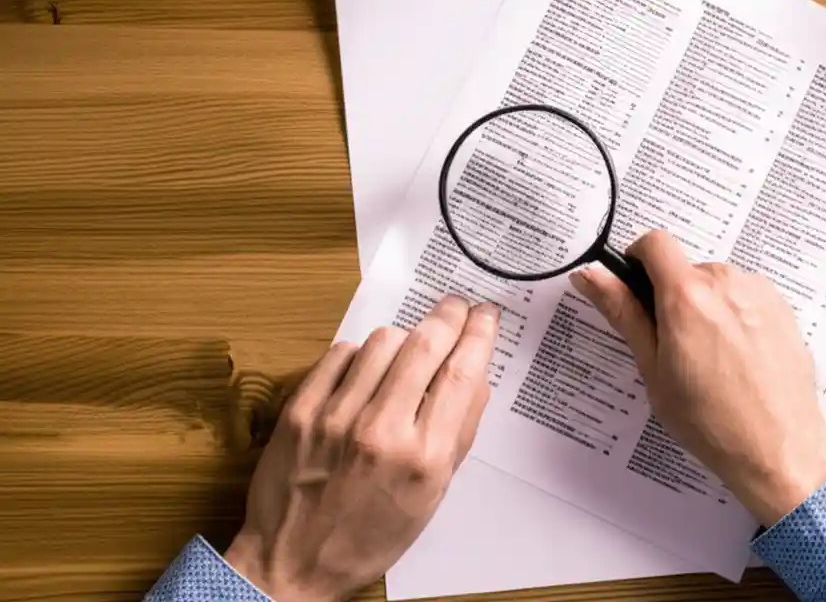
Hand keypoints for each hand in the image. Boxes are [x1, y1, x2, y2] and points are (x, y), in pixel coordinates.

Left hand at [224, 296, 498, 600]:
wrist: (294, 564)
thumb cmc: (369, 536)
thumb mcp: (432, 495)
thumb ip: (458, 434)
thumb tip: (476, 376)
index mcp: (424, 458)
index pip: (461, 374)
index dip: (479, 334)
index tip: (486, 316)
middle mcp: (381, 432)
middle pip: (425, 344)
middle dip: (448, 316)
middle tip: (456, 307)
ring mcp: (335, 417)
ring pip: (382, 341)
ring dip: (403, 338)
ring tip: (405, 354)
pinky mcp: (300, 411)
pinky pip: (340, 354)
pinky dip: (359, 355)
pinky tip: (365, 372)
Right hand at [570, 231, 825, 525]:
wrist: (779, 447)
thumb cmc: (712, 421)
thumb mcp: (654, 369)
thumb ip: (623, 313)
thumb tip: (591, 276)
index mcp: (687, 296)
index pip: (654, 243)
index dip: (638, 260)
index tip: (636, 288)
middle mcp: (725, 282)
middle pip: (685, 268)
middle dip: (673, 297)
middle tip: (674, 348)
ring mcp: (758, 292)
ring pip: (716, 284)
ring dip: (706, 308)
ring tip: (711, 361)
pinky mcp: (782, 306)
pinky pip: (745, 297)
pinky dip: (735, 317)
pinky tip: (737, 360)